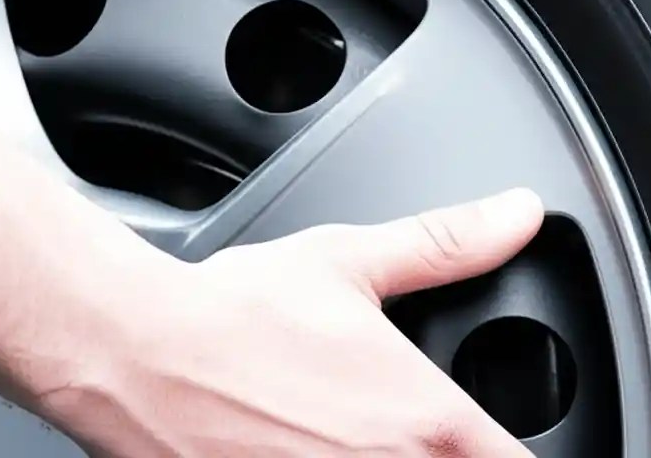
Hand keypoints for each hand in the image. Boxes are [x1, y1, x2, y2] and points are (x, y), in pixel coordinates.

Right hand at [34, 189, 543, 456]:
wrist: (136, 353)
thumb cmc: (234, 313)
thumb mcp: (348, 261)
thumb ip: (445, 244)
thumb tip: (514, 215)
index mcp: (427, 422)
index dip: (508, 451)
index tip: (487, 441)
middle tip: (397, 430)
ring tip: (331, 434)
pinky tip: (287, 446)